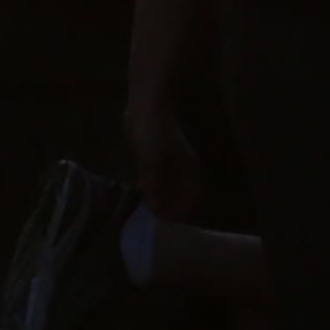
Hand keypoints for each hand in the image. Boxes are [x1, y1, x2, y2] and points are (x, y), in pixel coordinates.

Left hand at [124, 101, 195, 219]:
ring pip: (166, 188)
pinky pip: (154, 179)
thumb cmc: (153, 133)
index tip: (164, 223)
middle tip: (151, 220)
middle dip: (168, 208)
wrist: (146, 105)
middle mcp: (181, 169)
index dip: (179, 212)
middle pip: (178, 195)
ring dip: (157, 198)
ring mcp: (168, 163)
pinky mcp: (154, 158)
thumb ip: (153, 186)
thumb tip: (155, 209)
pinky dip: (149, 187)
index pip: (190, 199)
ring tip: (143, 211)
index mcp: (188, 170)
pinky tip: (138, 194)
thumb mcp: (152, 161)